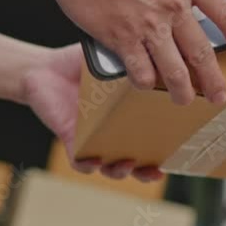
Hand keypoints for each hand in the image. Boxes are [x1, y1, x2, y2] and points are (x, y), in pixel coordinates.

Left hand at [21, 44, 162, 181]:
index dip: (167, 147)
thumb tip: (161, 55)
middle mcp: (112, 133)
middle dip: (147, 171)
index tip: (181, 146)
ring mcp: (92, 139)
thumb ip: (133, 62)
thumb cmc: (81, 65)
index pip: (152, 137)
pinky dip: (87, 165)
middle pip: (137, 161)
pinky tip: (95, 161)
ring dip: (121, 171)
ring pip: (110, 167)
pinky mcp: (71, 139)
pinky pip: (79, 161)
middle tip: (157, 169)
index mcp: (127, 117)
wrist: (43, 69)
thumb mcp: (112, 61)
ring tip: (128, 164)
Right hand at [49, 0, 225, 105]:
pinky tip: (146, 84)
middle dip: (214, 80)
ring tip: (186, 100)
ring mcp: (149, 24)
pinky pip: (141, 71)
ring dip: (183, 91)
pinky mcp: (122, 38)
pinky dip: (146, 82)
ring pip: (176, 70)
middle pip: (203, 52)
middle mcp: (174, 5)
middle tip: (219, 94)